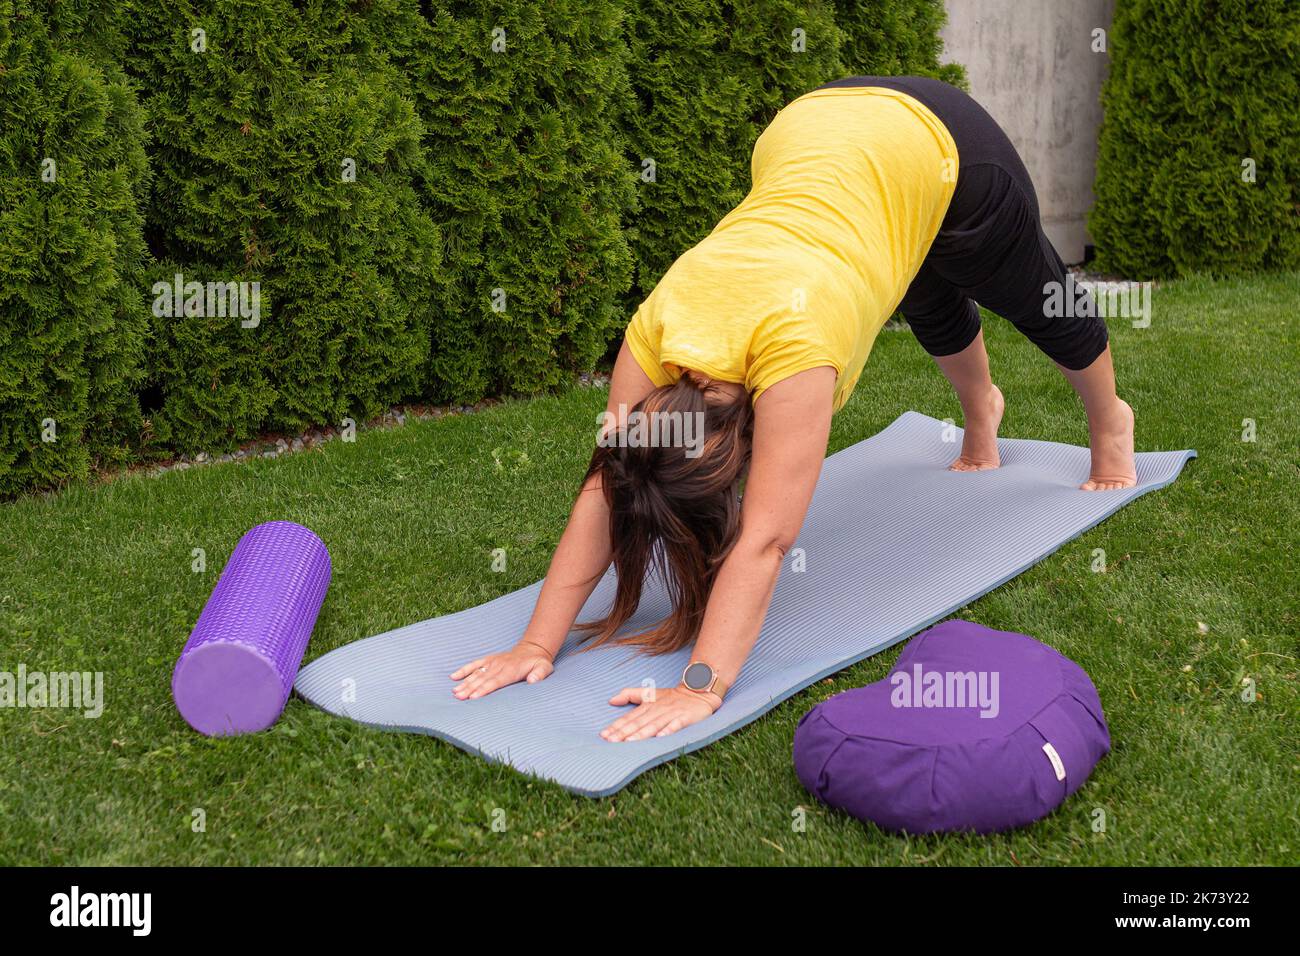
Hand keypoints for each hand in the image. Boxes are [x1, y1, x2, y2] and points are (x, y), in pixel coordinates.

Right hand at [451, 642, 554, 699]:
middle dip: (470, 688)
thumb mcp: (544, 667)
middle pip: (482, 679)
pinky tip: (453, 677)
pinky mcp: (488, 660)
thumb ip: (539, 674)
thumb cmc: (538, 663)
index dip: (484, 689)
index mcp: (511, 670)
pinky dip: (464, 670)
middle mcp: (499, 666)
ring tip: (455, 692)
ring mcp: (492, 662)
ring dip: (465, 683)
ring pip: (476, 673)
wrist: (532, 649)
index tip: (474, 697)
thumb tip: (533, 680)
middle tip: (459, 697)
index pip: (496, 681)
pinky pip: (474, 664)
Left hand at [601, 685, 719, 741]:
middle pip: (638, 723)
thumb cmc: (671, 696)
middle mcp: (657, 710)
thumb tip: (611, 700)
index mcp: (647, 705)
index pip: (629, 718)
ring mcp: (671, 714)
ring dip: (641, 734)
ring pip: (653, 725)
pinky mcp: (685, 717)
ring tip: (629, 742)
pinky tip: (661, 737)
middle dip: (624, 733)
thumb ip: (630, 694)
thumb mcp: (649, 692)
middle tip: (610, 742)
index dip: (616, 727)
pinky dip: (668, 730)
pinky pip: (675, 725)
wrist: (698, 690)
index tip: (604, 735)